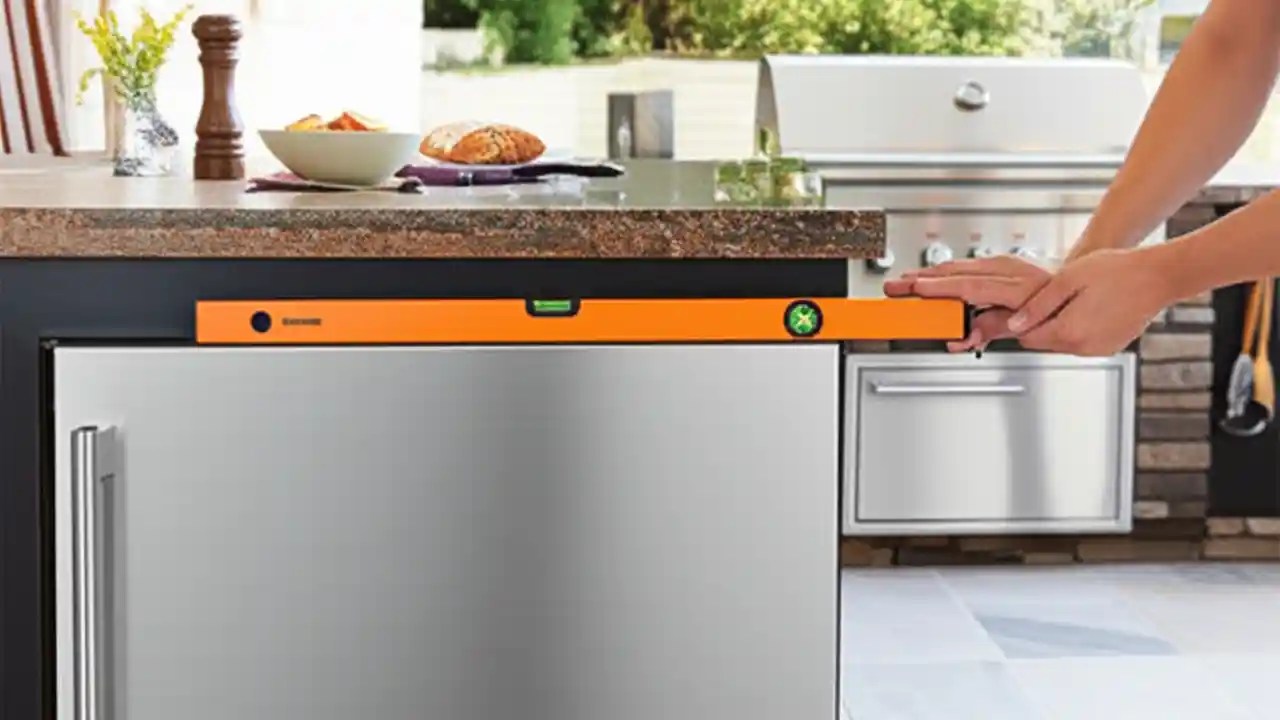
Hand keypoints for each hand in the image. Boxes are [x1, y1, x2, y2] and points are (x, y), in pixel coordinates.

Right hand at [884, 256, 1051, 351]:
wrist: (1082, 288)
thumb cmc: (1062, 309)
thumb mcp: (1034, 328)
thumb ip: (997, 329)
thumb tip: (967, 335)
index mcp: (1018, 287)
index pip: (969, 287)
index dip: (940, 289)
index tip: (915, 290)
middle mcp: (1009, 270)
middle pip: (957, 273)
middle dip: (923, 280)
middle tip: (895, 287)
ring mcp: (1005, 264)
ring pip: (960, 266)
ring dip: (930, 275)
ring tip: (905, 282)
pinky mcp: (1002, 263)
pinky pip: (967, 265)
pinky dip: (946, 271)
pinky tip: (932, 275)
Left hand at [1003, 248, 1174, 355]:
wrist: (1158, 276)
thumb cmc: (1117, 272)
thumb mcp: (1067, 280)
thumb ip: (1038, 305)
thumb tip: (1014, 324)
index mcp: (1069, 332)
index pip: (1028, 338)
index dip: (1022, 321)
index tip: (1025, 306)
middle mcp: (1084, 348)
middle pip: (1045, 342)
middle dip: (1041, 323)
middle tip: (1051, 297)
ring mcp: (1100, 350)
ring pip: (1064, 343)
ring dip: (1061, 325)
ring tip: (1074, 298)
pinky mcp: (1112, 347)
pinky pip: (1083, 342)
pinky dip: (1079, 328)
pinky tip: (1089, 306)